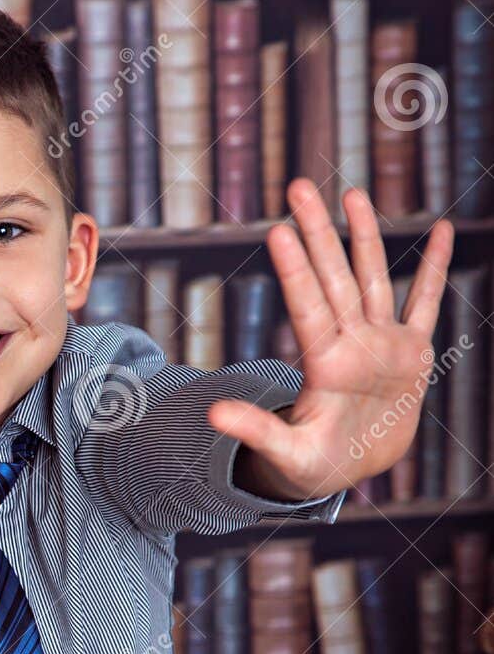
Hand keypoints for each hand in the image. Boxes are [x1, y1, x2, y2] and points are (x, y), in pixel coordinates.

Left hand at [209, 180, 454, 501]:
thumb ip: (256, 431)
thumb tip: (212, 416)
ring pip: (372, 278)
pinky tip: (441, 230)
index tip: (278, 230)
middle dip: (318, 232)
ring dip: (364, 236)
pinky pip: (426, 304)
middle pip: (333, 278)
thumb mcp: (287, 454)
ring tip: (351, 193)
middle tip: (298, 185)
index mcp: (325, 365)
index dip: (296, 269)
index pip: (307, 307)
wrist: (350, 467)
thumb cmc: (314, 465)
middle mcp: (351, 343)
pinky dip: (434, 269)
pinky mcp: (412, 353)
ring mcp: (381, 343)